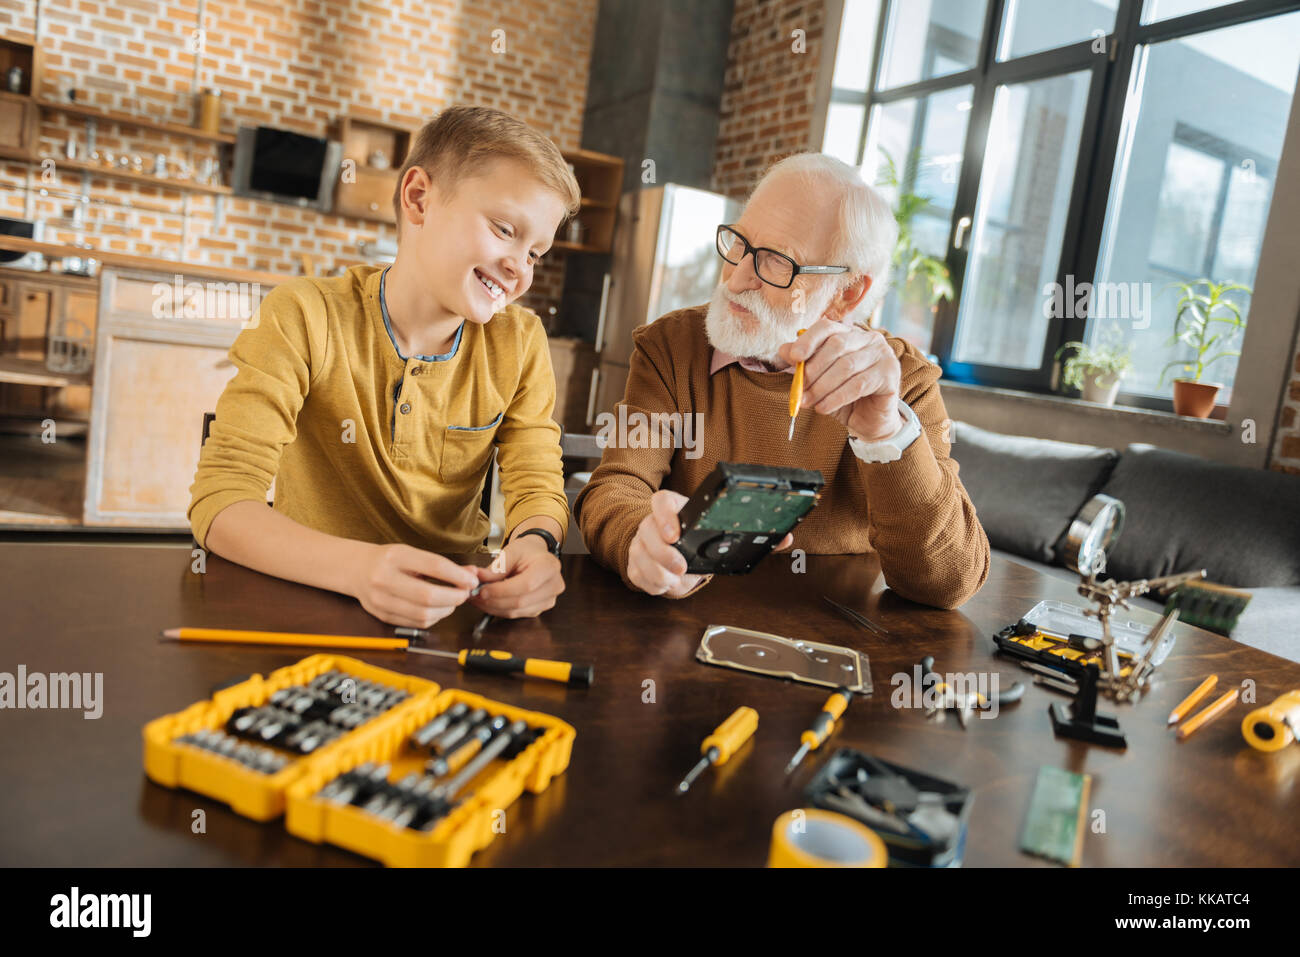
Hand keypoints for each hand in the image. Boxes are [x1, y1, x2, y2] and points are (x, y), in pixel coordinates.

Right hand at [350, 543, 479, 627]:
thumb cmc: (388, 560)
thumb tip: (472, 574)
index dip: (458, 576)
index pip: (434, 566)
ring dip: (445, 610)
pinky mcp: (382, 616)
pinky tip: (437, 609)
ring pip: (423, 614)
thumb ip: (443, 565)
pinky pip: (415, 623)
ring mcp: (381, 600)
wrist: (356, 570)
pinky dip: (432, 618)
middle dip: (454, 597)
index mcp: (395, 556)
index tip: (471, 580)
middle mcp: (385, 578)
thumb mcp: (413, 554)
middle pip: (428, 595)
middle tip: (464, 594)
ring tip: (452, 602)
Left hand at [469, 532, 564, 617]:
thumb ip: (496, 567)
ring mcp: (549, 600)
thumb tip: (479, 579)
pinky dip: (499, 610)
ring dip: (493, 608)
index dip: (502, 591)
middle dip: (493, 601)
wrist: (537, 556)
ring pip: (516, 611)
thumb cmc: (526, 552)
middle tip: (474, 596)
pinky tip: (488, 602)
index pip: (525, 585)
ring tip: (477, 599)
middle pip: (520, 601)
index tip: (482, 590)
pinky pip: (516, 615)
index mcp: (549, 567)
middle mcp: (554, 586)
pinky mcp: (540, 609)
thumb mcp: (511, 551)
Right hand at [628, 489, 791, 597]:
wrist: (667, 545)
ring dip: (658, 573)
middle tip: (681, 567)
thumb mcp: (717, 531)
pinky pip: (637, 576)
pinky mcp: (634, 563)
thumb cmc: (696, 537)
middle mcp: (651, 524)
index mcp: (673, 509)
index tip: (676, 533)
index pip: (661, 501)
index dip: (665, 515)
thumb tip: (786, 538)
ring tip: (675, 580)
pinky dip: (652, 584)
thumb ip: (749, 534)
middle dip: (663, 552)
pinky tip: (665, 584)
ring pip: (640, 557)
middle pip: (647, 532)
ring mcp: (639, 543)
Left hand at [777, 317, 904, 441]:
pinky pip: (858, 384)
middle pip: (836, 346)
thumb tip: (784, 350)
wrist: (869, 421)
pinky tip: (823, 408)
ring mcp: (883, 354)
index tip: (794, 357)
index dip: (809, 340)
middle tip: (799, 390)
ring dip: (822, 387)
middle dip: (813, 370)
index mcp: (850, 334)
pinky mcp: (890, 374)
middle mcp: (870, 339)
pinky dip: (836, 397)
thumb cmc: (843, 396)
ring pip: (846, 366)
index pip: (827, 327)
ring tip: (807, 402)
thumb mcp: (819, 379)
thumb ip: (803, 363)